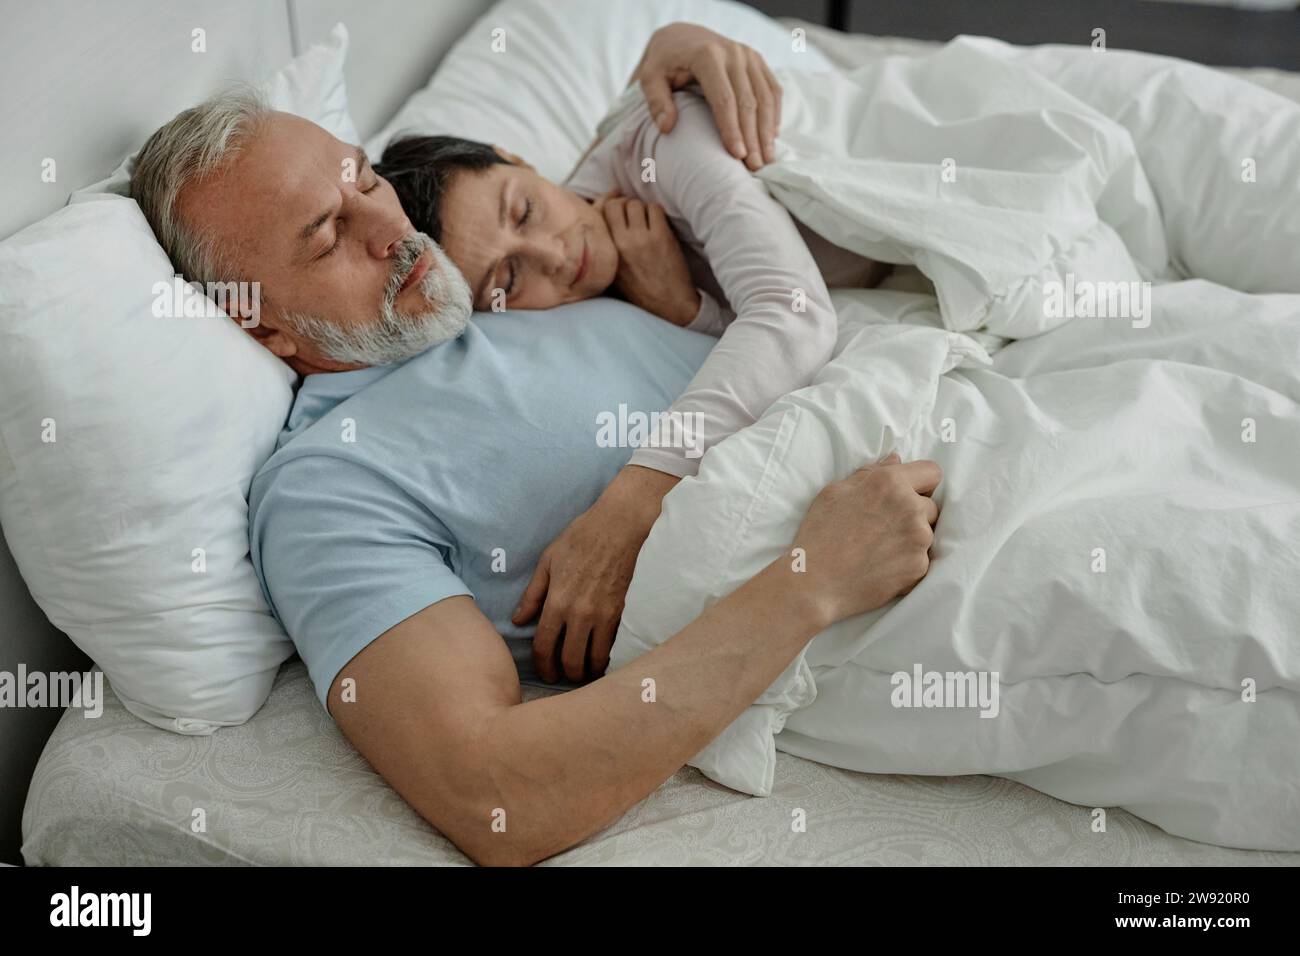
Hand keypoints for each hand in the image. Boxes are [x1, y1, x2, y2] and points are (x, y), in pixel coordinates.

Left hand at [512, 466, 679, 681]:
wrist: (619, 526)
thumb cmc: (580, 538)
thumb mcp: (548, 561)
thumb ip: (533, 595)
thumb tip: (518, 620)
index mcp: (558, 601)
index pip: (545, 646)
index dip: (542, 666)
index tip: (545, 673)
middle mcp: (580, 614)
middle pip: (571, 660)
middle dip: (565, 674)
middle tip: (562, 677)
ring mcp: (604, 616)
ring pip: (596, 660)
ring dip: (588, 671)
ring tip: (583, 672)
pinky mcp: (623, 613)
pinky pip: (613, 646)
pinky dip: (606, 657)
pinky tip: (601, 657)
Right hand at [597, 193, 699, 326]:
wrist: (668, 304)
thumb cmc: (641, 290)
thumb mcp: (614, 272)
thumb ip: (607, 248)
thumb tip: (605, 219)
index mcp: (606, 252)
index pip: (597, 215)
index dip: (605, 203)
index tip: (613, 201)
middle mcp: (620, 243)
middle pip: (615, 204)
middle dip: (623, 204)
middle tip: (631, 213)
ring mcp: (641, 238)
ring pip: (635, 204)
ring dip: (641, 209)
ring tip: (645, 220)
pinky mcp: (661, 236)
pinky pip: (655, 209)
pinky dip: (656, 212)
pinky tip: (657, 223)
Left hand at [634, 21, 781, 169]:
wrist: (682, 37)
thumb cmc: (664, 63)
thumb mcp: (649, 77)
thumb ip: (656, 101)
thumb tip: (667, 127)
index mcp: (707, 55)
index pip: (724, 98)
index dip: (732, 129)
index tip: (737, 156)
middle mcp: (733, 52)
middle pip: (749, 101)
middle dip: (753, 137)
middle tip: (755, 167)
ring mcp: (749, 55)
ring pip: (766, 97)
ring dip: (768, 131)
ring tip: (766, 160)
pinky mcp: (758, 61)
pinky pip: (773, 90)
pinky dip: (774, 115)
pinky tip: (771, 139)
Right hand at [789, 454, 941, 625]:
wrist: (814, 584)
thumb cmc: (819, 535)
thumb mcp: (835, 493)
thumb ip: (869, 473)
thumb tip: (896, 460)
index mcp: (890, 483)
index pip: (932, 472)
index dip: (920, 482)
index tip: (907, 493)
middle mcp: (910, 507)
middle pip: (931, 505)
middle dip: (913, 512)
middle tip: (883, 526)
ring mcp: (918, 539)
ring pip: (927, 533)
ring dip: (911, 538)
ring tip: (880, 549)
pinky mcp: (919, 567)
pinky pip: (921, 559)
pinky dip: (906, 562)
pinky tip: (882, 566)